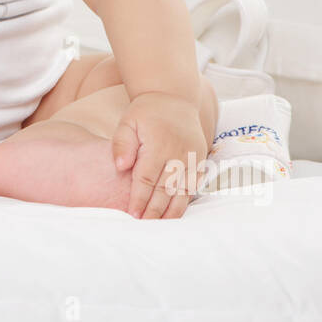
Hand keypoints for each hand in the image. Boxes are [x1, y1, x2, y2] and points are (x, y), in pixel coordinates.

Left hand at [110, 92, 206, 219]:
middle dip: (155, 210)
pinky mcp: (200, 157)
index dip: (140, 199)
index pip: (147, 179)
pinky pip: (195, 183)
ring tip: (161, 225)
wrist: (174, 96)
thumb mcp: (128, 122)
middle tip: (144, 225)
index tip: (133, 214)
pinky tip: (177, 210)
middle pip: (166, 189)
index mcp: (158, 145)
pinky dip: (187, 198)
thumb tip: (120, 166)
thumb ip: (122, 144)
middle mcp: (178, 153)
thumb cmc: (146, 110)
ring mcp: (192, 156)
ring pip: (184, 190)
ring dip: (173, 209)